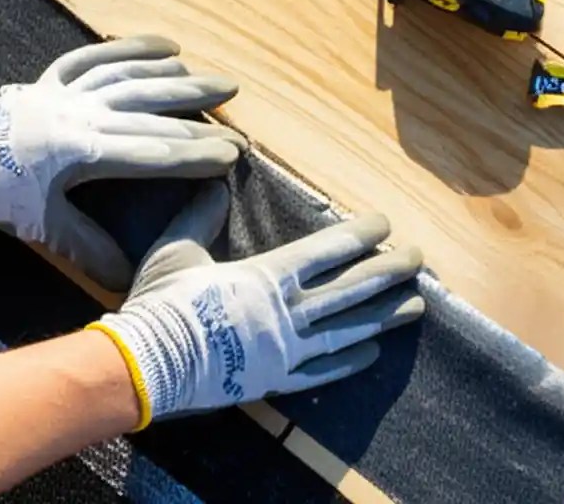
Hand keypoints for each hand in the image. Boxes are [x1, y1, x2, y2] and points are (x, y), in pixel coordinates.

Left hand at [0, 36, 245, 288]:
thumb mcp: (41, 228)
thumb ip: (88, 248)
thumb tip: (128, 276)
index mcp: (82, 150)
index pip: (154, 151)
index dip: (197, 154)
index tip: (232, 156)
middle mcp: (80, 113)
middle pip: (151, 108)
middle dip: (199, 114)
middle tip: (237, 119)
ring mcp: (64, 91)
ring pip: (130, 76)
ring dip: (174, 76)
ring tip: (209, 78)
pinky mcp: (49, 81)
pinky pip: (95, 58)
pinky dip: (129, 48)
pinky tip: (161, 46)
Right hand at [88, 181, 424, 429]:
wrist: (145, 366)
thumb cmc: (159, 305)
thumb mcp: (175, 250)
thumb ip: (200, 216)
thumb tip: (217, 182)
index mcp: (265, 276)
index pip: (326, 250)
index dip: (360, 235)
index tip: (385, 223)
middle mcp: (286, 313)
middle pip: (350, 288)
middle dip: (388, 272)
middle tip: (417, 260)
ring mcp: (285, 350)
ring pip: (348, 330)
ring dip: (385, 316)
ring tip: (417, 305)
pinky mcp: (275, 381)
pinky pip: (322, 372)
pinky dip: (350, 361)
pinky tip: (374, 352)